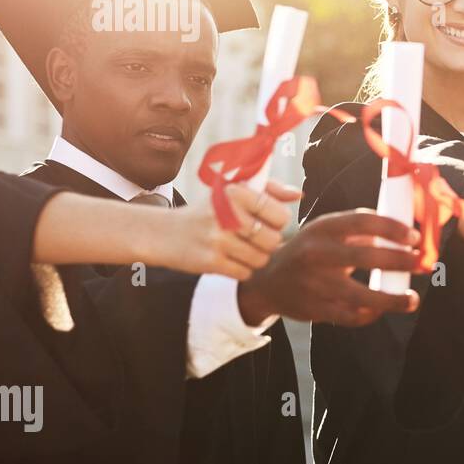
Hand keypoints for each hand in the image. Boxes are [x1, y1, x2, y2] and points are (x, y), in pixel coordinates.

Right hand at [154, 180, 297, 278]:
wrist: (164, 233)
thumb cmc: (209, 211)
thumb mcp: (233, 191)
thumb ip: (269, 190)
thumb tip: (299, 195)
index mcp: (236, 192)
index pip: (280, 215)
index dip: (278, 222)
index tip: (265, 221)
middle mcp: (227, 214)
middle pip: (274, 240)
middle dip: (267, 243)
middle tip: (253, 238)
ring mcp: (218, 239)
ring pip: (261, 259)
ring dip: (255, 258)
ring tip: (240, 249)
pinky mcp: (210, 261)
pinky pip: (245, 273)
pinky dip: (241, 270)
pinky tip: (229, 259)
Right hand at [238, 210, 422, 327]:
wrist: (268, 282)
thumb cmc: (309, 251)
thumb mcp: (326, 232)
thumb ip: (360, 231)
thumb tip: (403, 235)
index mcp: (322, 229)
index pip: (361, 221)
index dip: (391, 228)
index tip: (414, 236)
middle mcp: (316, 254)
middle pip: (365, 257)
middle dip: (399, 261)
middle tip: (422, 263)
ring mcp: (315, 284)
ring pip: (361, 295)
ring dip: (392, 299)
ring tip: (413, 299)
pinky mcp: (316, 309)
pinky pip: (351, 316)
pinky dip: (371, 314)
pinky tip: (383, 310)